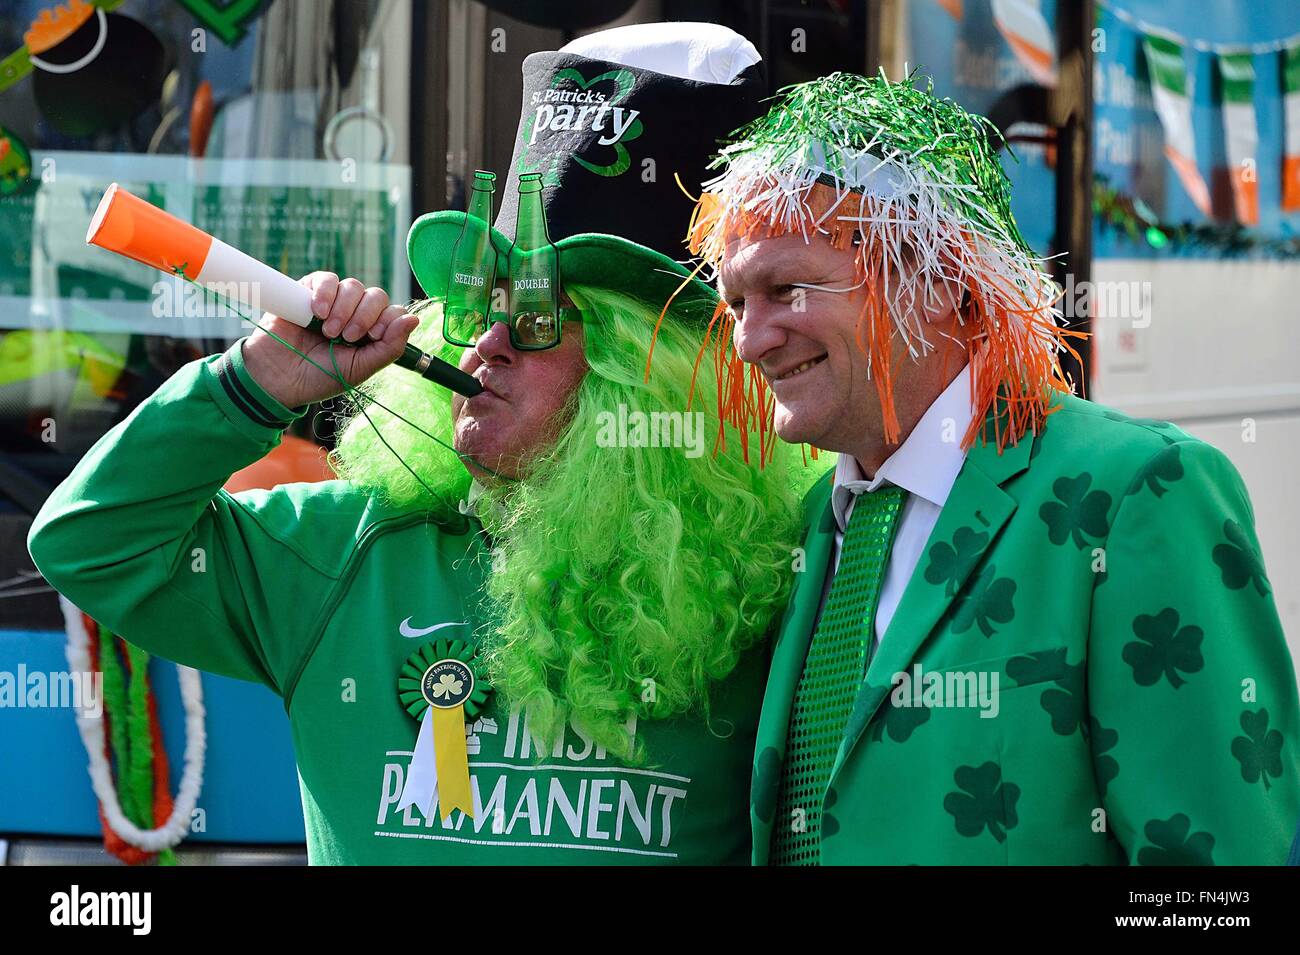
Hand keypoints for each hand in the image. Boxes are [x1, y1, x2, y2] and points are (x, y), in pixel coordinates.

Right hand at [240, 272, 419, 408]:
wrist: (278, 378)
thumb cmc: (319, 377)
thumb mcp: (360, 369)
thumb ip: (389, 347)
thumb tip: (414, 319)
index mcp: (370, 333)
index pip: (393, 313)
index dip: (386, 321)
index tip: (370, 338)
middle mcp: (354, 315)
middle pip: (376, 296)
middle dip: (365, 316)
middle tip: (346, 337)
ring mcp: (332, 302)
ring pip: (353, 287)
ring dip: (344, 309)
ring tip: (328, 331)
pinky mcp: (309, 292)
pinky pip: (327, 279)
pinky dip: (326, 293)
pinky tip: (317, 313)